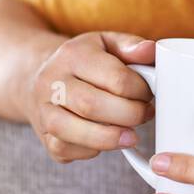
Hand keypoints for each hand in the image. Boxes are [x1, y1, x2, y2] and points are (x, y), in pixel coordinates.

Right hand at [23, 31, 155, 163]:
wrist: (42, 75)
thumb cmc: (83, 61)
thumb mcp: (106, 42)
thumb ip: (130, 45)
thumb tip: (150, 51)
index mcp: (73, 54)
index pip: (115, 78)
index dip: (141, 91)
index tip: (149, 94)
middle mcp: (52, 81)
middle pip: (91, 105)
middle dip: (128, 116)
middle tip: (144, 115)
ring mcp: (43, 110)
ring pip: (72, 131)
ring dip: (110, 138)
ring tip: (130, 136)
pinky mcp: (43, 136)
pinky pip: (65, 150)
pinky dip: (91, 151)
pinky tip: (105, 141)